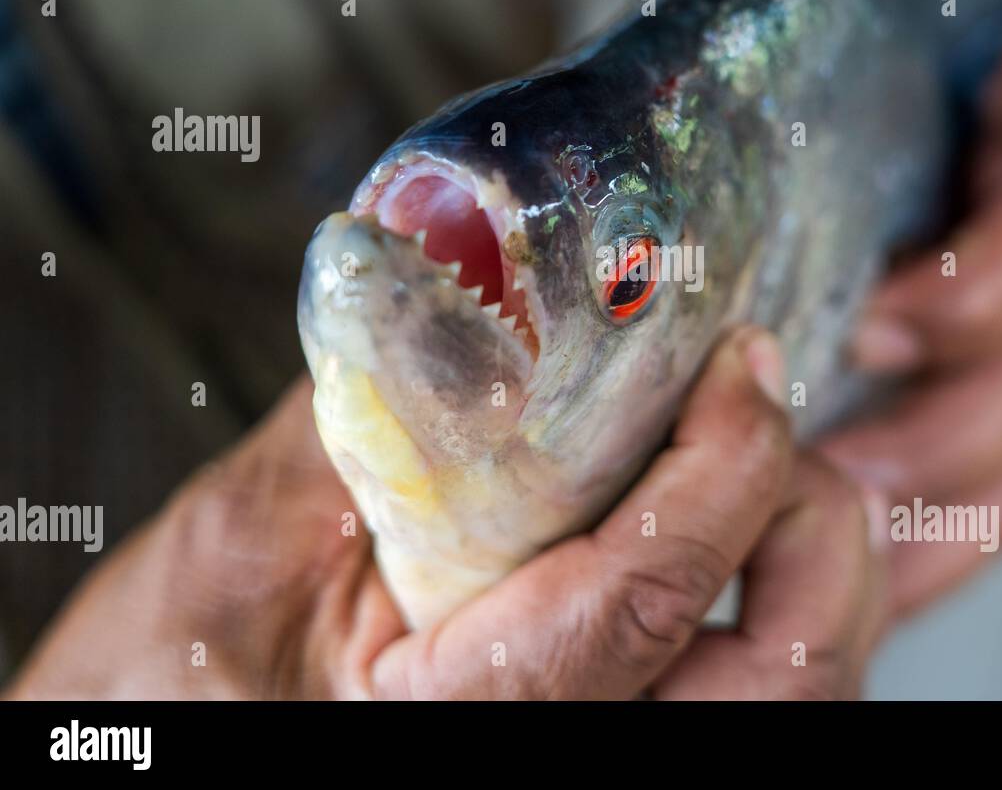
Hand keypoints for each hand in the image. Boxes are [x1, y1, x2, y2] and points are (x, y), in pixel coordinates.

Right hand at [8, 328, 884, 699]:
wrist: (157, 738)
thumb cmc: (168, 683)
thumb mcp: (243, 541)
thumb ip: (368, 417)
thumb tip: (476, 287)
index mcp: (460, 723)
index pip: (644, 601)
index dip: (723, 465)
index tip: (743, 364)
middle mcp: (552, 755)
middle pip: (785, 678)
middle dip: (815, 529)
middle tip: (768, 414)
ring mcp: (589, 753)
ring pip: (789, 698)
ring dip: (814, 570)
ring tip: (759, 464)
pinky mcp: (600, 735)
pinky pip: (747, 695)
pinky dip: (769, 601)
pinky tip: (730, 531)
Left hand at [816, 0, 1001, 617]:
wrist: (962, 33)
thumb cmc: (881, 33)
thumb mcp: (853, 19)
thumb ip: (779, 93)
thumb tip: (585, 189)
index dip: (978, 291)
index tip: (871, 327)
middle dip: (930, 440)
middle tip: (806, 483)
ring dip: (924, 517)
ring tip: (807, 544)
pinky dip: (930, 551)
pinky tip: (845, 577)